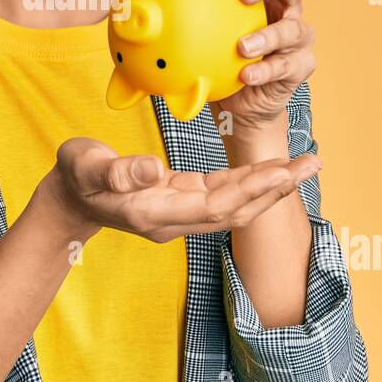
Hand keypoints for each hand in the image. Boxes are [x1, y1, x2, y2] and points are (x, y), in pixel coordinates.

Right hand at [39, 136, 321, 243]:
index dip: (250, 189)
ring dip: (271, 186)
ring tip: (306, 164)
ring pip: (236, 204)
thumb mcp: (86, 166)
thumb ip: (118, 171)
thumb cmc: (76, 177)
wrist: (69, 198)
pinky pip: (225, 195)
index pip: (214, 205)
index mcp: (154, 212)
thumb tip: (154, 170)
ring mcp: (181, 213)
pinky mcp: (183, 199)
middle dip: (275, 188)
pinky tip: (272, 167)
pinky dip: (251, 181)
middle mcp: (175, 219)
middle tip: (312, 163)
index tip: (281, 170)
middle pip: (236, 209)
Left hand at [210, 0, 315, 134]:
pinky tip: (246, 75)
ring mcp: (297, 36)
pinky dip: (265, 70)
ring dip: (268, 34)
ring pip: (295, 27)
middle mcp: (285, 5)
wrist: (237, 102)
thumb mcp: (197, 27)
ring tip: (242, 46)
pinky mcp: (300, 65)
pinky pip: (287, 66)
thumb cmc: (217, 55)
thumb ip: (177, 2)